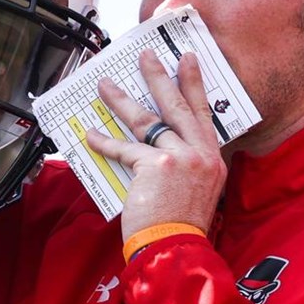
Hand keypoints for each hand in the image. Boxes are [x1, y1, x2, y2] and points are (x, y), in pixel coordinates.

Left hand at [82, 51, 227, 241]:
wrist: (177, 248)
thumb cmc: (182, 227)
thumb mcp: (199, 191)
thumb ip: (188, 168)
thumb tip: (163, 152)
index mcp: (212, 158)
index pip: (202, 113)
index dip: (194, 84)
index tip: (188, 60)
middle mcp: (201, 153)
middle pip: (177, 106)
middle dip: (159, 77)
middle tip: (146, 55)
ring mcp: (180, 157)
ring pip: (147, 121)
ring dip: (122, 100)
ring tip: (106, 86)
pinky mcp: (156, 165)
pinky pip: (125, 148)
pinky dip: (105, 143)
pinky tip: (91, 134)